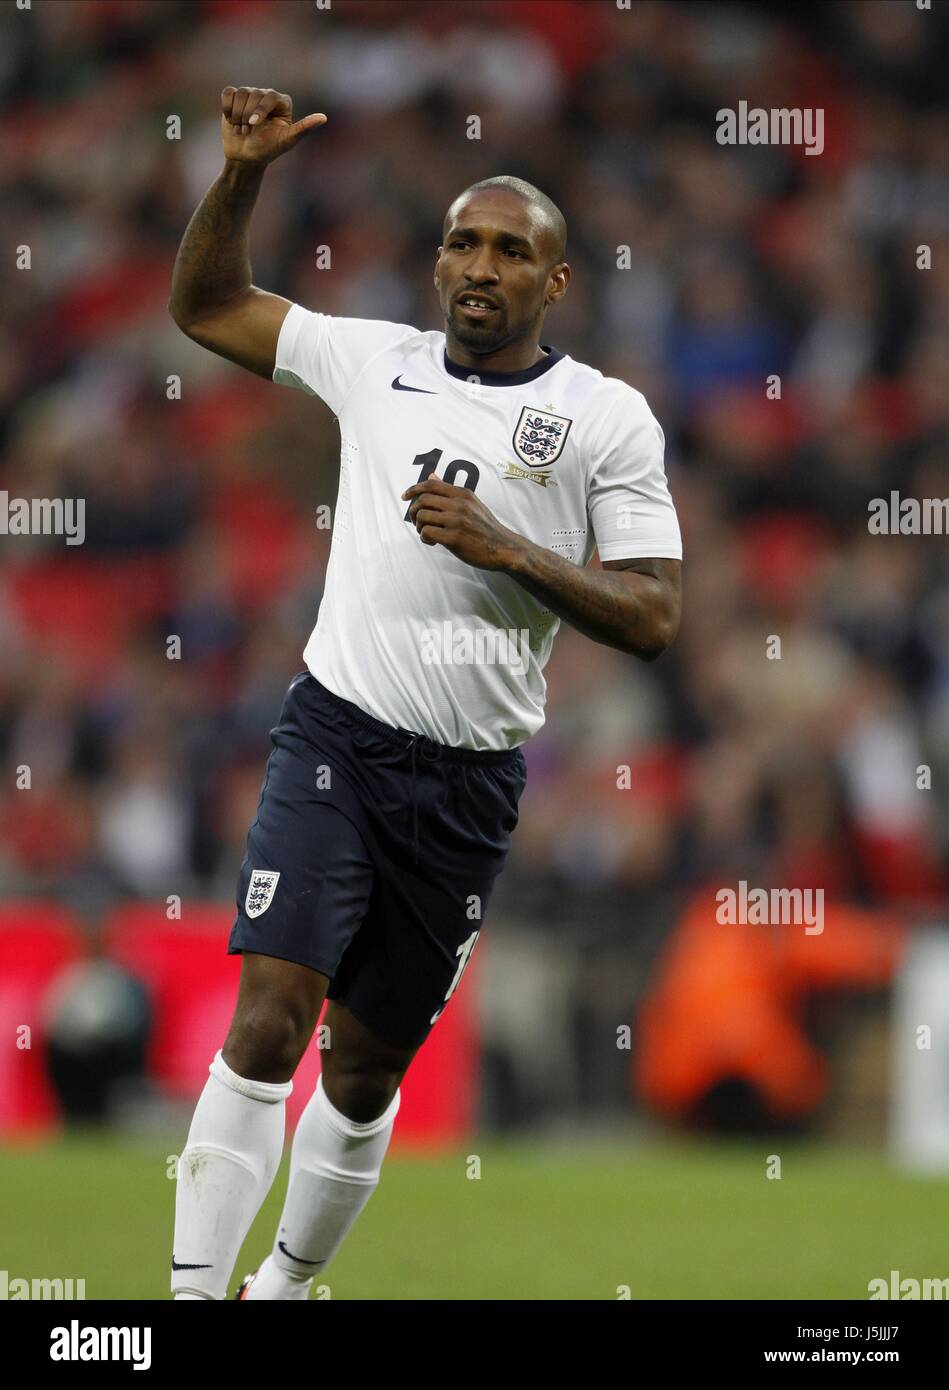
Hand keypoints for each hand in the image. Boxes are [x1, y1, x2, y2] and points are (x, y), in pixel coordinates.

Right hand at [220, 87, 325, 164]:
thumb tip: (324, 118)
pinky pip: (227, 93)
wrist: (246, 157)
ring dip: (236, 115)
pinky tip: (230, 119)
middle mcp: (267, 95)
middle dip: (246, 116)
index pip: (270, 96)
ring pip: (239, 94)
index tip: (254, 126)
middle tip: (248, 132)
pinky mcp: (234, 98)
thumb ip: (304, 128)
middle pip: (252, 94)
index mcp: (282, 103)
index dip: (259, 110)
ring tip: (241, 129)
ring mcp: (250, 95)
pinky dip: (226, 107)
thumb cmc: (268, 150)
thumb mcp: (287, 141)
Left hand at [402, 476, 522, 571]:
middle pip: (422, 500)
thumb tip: (431, 476)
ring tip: (426, 533)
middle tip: (417, 522)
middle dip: (413, 511)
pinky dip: (425, 537)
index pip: (431, 484)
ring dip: (418, 526)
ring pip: (422, 516)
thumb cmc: (485, 527)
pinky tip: (433, 541)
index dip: (414, 489)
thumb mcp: (471, 503)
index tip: (405, 497)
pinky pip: (427, 532)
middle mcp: (459, 504)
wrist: (503, 547)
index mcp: (462, 494)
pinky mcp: (454, 538)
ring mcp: (457, 521)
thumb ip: (450, 491)